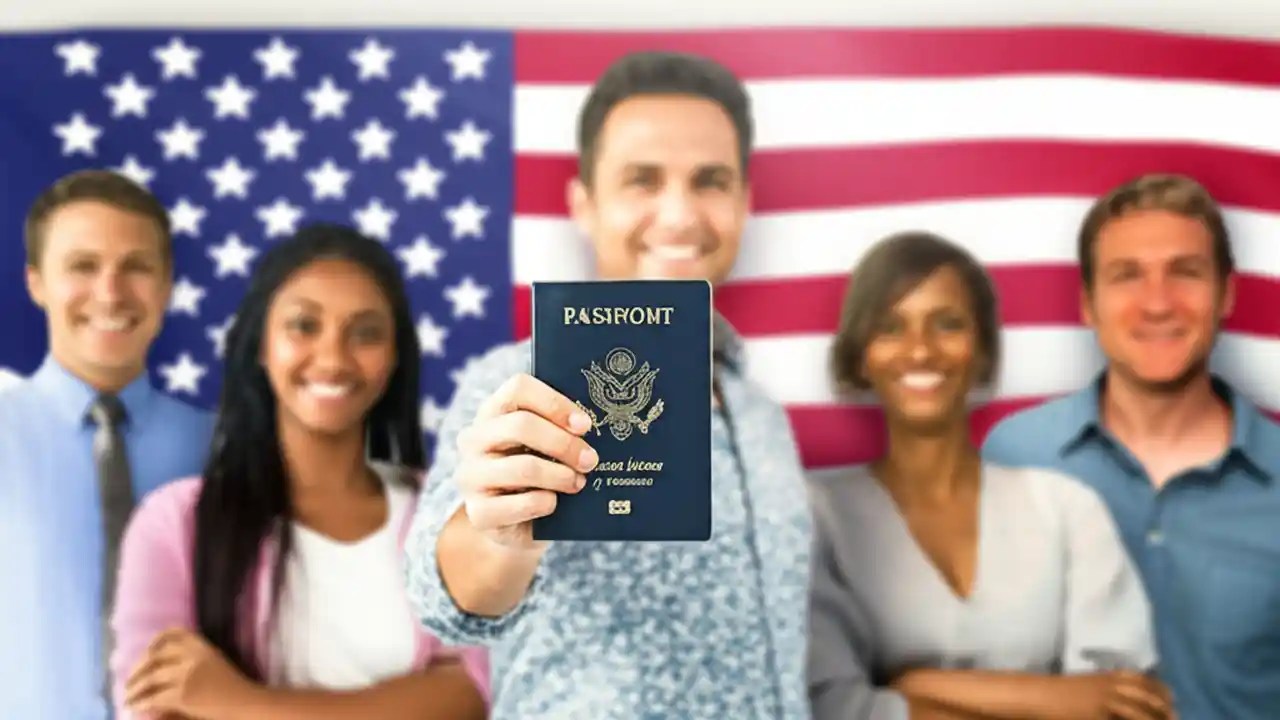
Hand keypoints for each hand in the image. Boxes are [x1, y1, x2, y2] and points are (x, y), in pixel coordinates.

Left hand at [124, 628, 257, 719]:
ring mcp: (187, 674)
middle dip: (137, 670)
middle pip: (155, 656)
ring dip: (134, 690)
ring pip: (150, 678)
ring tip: (127, 698)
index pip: (175, 633)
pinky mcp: (183, 694)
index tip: (147, 651)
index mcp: (204, 647)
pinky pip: (153, 698)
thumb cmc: (234, 691)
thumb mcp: (215, 668)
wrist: (247, 706)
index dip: (156, 640)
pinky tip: (135, 707)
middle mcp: (194, 656)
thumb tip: (160, 672)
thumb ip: (192, 664)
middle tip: (129, 683)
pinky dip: (140, 703)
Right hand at [454, 373, 597, 548]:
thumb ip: (559, 430)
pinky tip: (554, 503)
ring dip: (561, 476)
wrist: (517, 525)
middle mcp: (473, 440)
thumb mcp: (544, 446)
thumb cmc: (536, 475)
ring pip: (524, 467)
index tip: (584, 424)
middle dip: (564, 443)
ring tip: (578, 483)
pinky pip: (522, 504)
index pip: (518, 388)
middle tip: (590, 459)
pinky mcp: (478, 513)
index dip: (555, 403)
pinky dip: (547, 503)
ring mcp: (471, 477)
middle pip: (521, 425)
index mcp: (492, 412)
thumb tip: (593, 426)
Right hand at [1064, 671, 1175, 719]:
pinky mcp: (1096, 716)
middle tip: (1175, 717)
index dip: (1160, 690)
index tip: (1172, 699)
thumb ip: (1107, 684)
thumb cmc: (1060, 691)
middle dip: (1163, 707)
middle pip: (1144, 695)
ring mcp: (1103, 703)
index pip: (1142, 680)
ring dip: (1153, 718)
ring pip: (1137, 711)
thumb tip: (1129, 692)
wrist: (1038, 695)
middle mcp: (1109, 687)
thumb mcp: (1087, 683)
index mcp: (1107, 677)